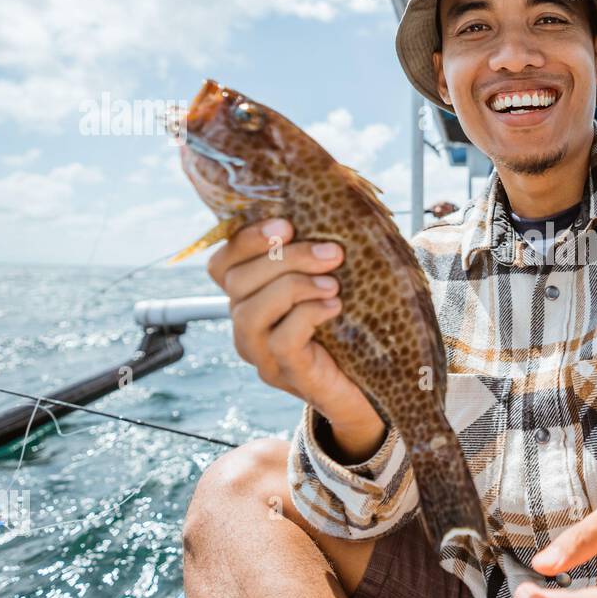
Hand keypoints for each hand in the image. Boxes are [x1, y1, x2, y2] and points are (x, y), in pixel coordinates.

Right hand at [205, 217, 381, 443]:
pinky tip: (334, 308)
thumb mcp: (332, 283)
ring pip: (250, 312)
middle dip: (285, 258)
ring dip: (294, 286)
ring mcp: (263, 356)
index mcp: (250, 299)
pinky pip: (281, 341)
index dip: (245, 240)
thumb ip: (317, 254)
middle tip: (332, 253)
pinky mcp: (289, 375)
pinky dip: (307, 316)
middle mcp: (247, 328)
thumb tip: (330, 208)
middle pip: (237, 282)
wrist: (375, 389)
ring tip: (334, 284)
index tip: (287, 223)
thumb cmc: (353, 328)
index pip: (221, 264)